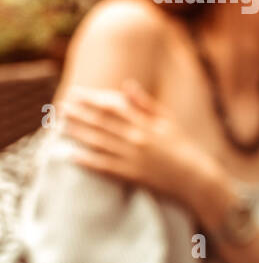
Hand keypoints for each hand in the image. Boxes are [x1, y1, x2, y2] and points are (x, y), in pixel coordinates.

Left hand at [60, 80, 215, 207]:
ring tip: (61, 125)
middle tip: (60, 106)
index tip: (76, 93)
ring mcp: (133, 157)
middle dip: (78, 113)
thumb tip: (127, 84)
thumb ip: (146, 103)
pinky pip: (104, 167)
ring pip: (98, 142)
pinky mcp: (131, 175)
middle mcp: (137, 138)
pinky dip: (87, 161)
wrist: (194, 178)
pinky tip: (71, 155)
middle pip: (101, 123)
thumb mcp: (168, 121)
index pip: (112, 107)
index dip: (91, 99)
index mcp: (146, 123)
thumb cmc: (182, 147)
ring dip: (78, 133)